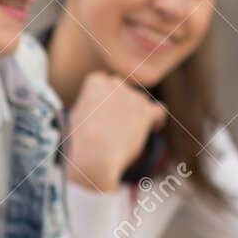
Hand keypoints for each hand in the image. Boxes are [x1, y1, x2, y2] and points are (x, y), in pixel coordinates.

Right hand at [63, 71, 167, 193]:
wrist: (93, 155)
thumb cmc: (79, 142)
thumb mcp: (78, 117)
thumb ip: (92, 107)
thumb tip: (104, 112)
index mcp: (95, 82)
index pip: (103, 83)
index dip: (102, 99)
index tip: (100, 114)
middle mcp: (116, 83)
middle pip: (122, 90)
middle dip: (118, 104)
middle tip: (111, 127)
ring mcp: (133, 96)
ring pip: (139, 102)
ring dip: (134, 115)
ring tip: (124, 136)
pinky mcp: (146, 112)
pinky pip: (159, 111)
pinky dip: (156, 120)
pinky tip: (151, 129)